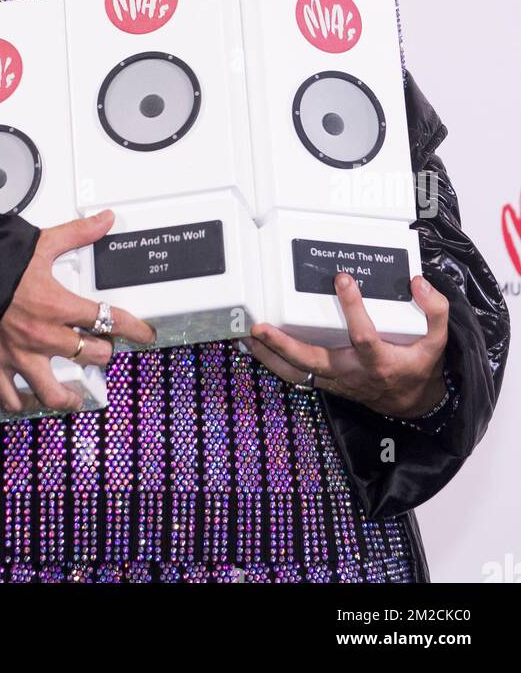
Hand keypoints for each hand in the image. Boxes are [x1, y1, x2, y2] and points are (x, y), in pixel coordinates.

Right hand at [0, 208, 156, 415]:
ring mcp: (19, 356)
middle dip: (102, 352)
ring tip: (78, 395)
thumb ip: (76, 234)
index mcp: (56, 304)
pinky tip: (31, 400)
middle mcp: (42, 335)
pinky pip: (13, 399)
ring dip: (72, 395)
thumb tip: (103, 220)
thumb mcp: (39, 243)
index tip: (142, 333)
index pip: (108, 319)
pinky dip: (24, 403)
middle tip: (102, 349)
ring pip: (56, 392)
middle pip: (91, 355)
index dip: (133, 328)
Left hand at [244, 272, 449, 418]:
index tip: (343, 279)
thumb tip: (418, 283)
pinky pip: (295, 374)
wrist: (412, 404)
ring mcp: (336, 379)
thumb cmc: (420, 368)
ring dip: (269, 356)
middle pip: (313, 361)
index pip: (363, 335)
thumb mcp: (438, 342)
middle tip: (260, 327)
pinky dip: (273, 362)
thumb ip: (435, 311)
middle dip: (284, 345)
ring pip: (297, 372)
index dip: (353, 309)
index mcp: (379, 361)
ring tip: (245, 336)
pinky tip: (255, 347)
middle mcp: (352, 372)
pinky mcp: (327, 380)